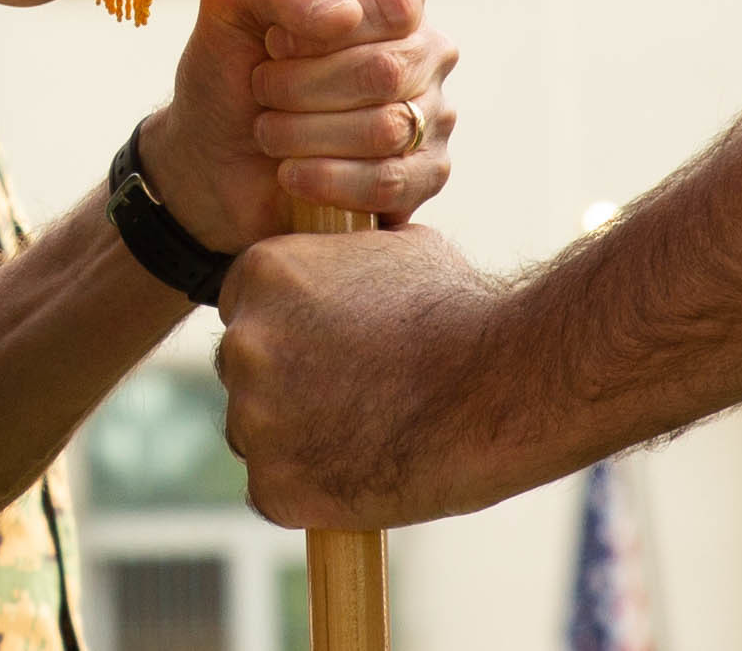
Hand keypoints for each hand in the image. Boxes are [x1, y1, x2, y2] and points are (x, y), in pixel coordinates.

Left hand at [137, 0, 455, 254]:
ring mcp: (431, 116)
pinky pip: (389, 182)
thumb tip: (344, 15)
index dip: (326, 30)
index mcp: (390, 0)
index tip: (276, 42)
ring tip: (269, 133)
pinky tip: (291, 173)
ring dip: (305, 135)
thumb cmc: (231, 73)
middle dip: (303, 88)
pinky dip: (327, 180)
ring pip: (386, 129)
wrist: (213, 161)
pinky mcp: (422, 177)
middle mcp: (423, 53)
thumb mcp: (233, 5)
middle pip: (385, 70)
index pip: (393, 2)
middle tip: (263, 91)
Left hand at [217, 222, 516, 527]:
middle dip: (284, 383)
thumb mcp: (396, 251)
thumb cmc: (460, 312)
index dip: (289, 328)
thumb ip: (344, 261)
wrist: (499, 384)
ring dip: (296, 437)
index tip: (329, 345)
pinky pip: (277, 491)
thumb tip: (343, 265)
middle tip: (352, 393)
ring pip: (257, 435)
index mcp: (263, 274)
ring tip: (368, 432)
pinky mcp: (275, 486)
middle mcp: (244, 343)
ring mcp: (255, 418)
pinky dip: (312, 489)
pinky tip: (363, 471)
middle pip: (243, 371)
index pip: (244, 306)